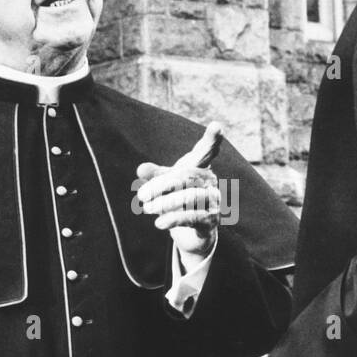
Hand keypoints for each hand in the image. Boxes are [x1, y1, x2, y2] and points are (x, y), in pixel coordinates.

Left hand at [136, 122, 222, 262]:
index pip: (206, 151)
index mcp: (199, 167)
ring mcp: (213, 201)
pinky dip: (173, 219)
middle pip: (186, 176)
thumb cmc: (179, 200)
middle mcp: (210, 181)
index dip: (211, 139)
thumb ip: (154, 176)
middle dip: (161, 185)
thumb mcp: (165, 185)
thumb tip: (140, 170)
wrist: (192, 232)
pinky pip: (192, 217)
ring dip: (164, 203)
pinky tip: (159, 224)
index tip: (216, 125)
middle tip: (141, 195)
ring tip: (147, 208)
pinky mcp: (211, 220)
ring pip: (190, 197)